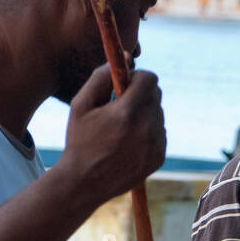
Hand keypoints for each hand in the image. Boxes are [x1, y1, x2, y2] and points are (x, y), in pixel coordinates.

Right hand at [61, 64, 165, 206]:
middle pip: (156, 95)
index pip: (150, 79)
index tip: (126, 83)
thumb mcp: (81, 104)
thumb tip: (126, 58)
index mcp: (127, 112)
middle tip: (122, 104)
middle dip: (141, 93)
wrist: (85, 182)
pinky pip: (160, 133)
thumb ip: (101, 76)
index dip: (138, 77)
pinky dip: (148, 132)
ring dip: (144, 114)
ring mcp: (156, 144)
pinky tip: (128, 142)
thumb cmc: (80, 140)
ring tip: (121, 128)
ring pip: (158, 114)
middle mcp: (146, 128)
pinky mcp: (159, 157)